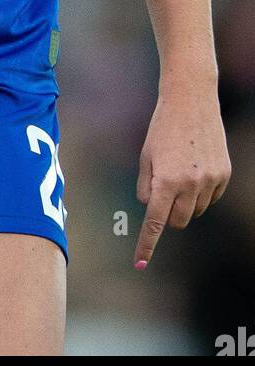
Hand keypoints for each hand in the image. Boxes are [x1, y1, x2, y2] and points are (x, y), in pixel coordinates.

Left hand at [134, 84, 230, 268]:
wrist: (191, 101)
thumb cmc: (162, 128)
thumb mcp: (146, 155)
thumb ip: (146, 186)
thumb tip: (150, 209)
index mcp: (165, 180)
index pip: (155, 222)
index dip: (147, 245)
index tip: (141, 263)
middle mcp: (189, 184)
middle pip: (177, 221)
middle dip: (168, 215)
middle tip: (163, 194)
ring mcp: (210, 180)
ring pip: (195, 211)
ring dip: (185, 203)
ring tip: (180, 172)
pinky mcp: (224, 174)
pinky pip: (211, 197)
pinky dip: (202, 192)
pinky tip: (196, 168)